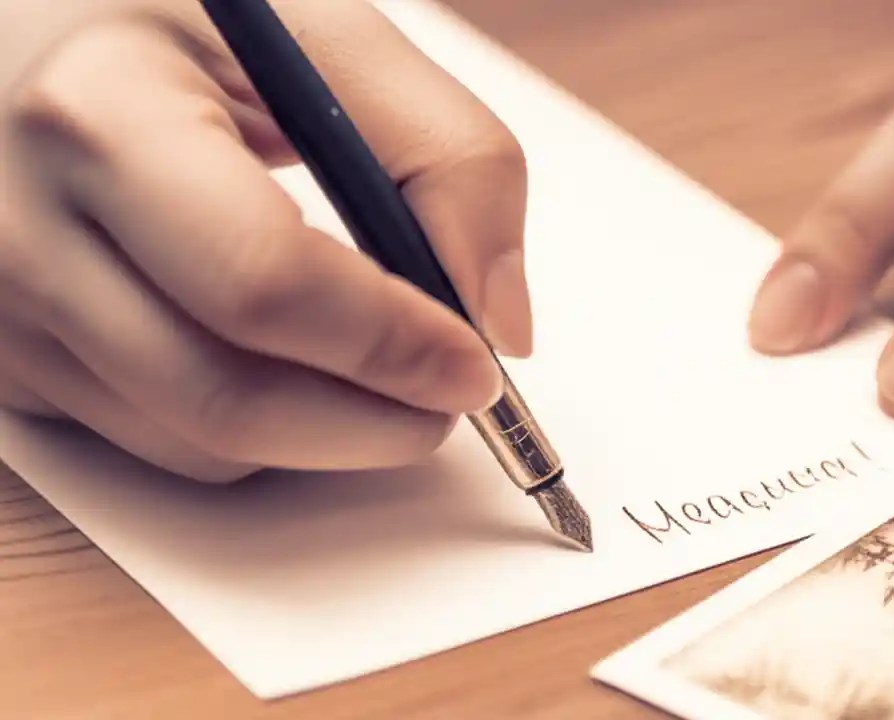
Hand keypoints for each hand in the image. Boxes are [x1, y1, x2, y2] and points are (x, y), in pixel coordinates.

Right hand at [0, 0, 531, 481]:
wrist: (30, 42)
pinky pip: (164, 445)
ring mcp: (6, 315)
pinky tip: (281, 350)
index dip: (390, 342)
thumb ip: (443, 153)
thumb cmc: (177, 24)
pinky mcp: (13, 367)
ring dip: (326, 428)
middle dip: (375, 419)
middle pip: (229, 399)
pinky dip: (259, 425)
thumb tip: (500, 319)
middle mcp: (23, 234)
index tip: (476, 362)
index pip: (263, 281)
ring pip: (205, 444)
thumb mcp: (316, 36)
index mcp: (100, 119)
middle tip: (453, 392)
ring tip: (376, 354)